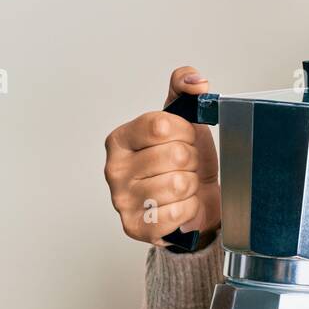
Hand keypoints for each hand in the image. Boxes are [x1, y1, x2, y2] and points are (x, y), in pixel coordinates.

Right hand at [103, 66, 220, 247]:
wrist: (193, 201)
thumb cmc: (184, 162)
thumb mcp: (185, 121)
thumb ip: (185, 90)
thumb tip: (195, 81)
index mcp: (120, 139)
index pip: (161, 125)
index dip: (185, 132)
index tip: (184, 138)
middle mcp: (114, 169)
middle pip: (175, 156)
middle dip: (192, 161)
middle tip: (186, 166)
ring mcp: (121, 200)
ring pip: (179, 184)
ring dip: (191, 186)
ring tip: (183, 186)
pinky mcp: (135, 227)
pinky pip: (178, 212)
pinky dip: (189, 209)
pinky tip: (180, 206)